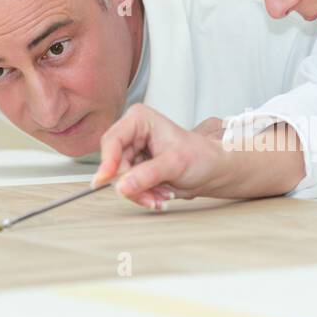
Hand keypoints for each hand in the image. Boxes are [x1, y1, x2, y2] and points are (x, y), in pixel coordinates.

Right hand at [93, 104, 227, 208]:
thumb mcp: (175, 164)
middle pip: (114, 164)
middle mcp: (132, 134)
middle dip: (133, 184)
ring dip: (141, 193)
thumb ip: (148, 174)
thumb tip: (122, 185)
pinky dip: (144, 195)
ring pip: (120, 180)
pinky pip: (128, 187)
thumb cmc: (200, 156)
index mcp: (139, 120)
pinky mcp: (135, 169)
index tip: (105, 180)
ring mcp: (132, 153)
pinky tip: (160, 194)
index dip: (107, 161)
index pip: (113, 140)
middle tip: (154, 195)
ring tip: (163, 194)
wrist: (211, 169)